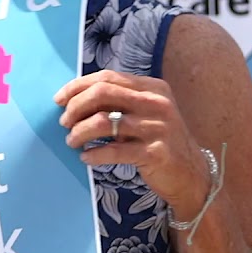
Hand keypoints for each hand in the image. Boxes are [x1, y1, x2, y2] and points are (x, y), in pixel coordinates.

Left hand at [55, 70, 209, 215]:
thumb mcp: (144, 114)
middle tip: (64, 122)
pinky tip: (86, 158)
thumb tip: (75, 99)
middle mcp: (157, 103)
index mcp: (152, 87)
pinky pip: (115, 151)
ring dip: (80, 132)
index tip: (59, 99)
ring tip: (72, 141)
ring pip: (104, 122)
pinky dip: (94, 154)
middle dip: (76, 106)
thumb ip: (119, 103)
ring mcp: (158, 127)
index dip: (78, 86)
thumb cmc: (159, 142)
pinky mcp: (156, 153)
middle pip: (103, 93)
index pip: (108, 77)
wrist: (192, 175)